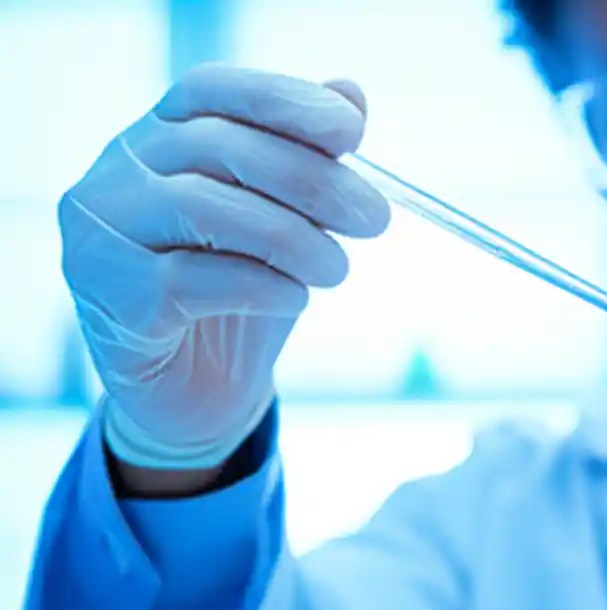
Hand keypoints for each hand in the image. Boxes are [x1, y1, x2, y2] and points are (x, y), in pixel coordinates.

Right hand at [60, 64, 390, 473]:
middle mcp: (117, 171)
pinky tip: (296, 297)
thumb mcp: (289, 220)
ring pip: (204, 209)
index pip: (212, 90)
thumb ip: (311, 157)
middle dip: (312, 181)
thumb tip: (351, 92)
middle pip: (218, 147)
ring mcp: (100, 231)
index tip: (353, 133)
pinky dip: (260, 285)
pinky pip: (190, 279)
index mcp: (160, 136)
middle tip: (376, 219)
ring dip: (293, 239)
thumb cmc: (243, 290)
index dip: (283, 101)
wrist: (204, 391)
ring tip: (339, 270)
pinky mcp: (108, 294)